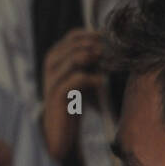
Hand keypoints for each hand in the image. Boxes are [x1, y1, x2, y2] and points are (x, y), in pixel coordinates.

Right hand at [40, 28, 102, 161]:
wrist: (61, 130)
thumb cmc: (74, 100)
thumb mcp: (82, 77)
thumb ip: (90, 61)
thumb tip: (112, 45)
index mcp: (56, 56)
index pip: (74, 35)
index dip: (94, 35)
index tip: (111, 41)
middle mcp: (51, 64)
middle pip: (76, 44)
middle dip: (97, 46)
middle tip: (113, 53)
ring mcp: (52, 78)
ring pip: (75, 58)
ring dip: (96, 60)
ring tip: (109, 66)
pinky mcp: (57, 94)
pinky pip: (77, 79)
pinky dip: (93, 78)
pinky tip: (102, 83)